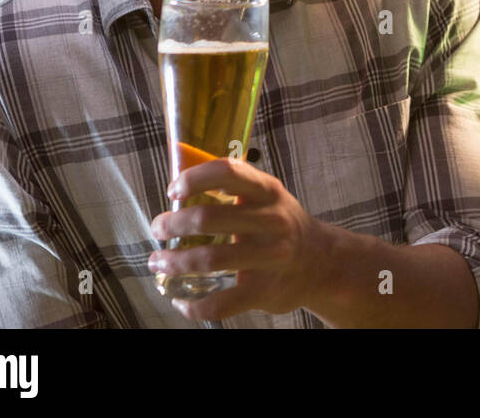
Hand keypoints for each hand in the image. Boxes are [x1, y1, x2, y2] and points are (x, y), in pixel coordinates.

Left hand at [148, 156, 330, 320]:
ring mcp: (270, 257)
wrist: (321, 263)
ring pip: (209, 259)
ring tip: (158, 262)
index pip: (228, 172)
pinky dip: (193, 306)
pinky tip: (181, 302)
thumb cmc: (280, 226)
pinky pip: (221, 303)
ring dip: (173, 262)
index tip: (174, 191)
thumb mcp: (267, 196)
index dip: (194, 178)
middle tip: (159, 229)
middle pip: (208, 218)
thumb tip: (179, 189)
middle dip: (172, 224)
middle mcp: (271, 221)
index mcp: (268, 191)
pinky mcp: (264, 291)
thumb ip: (234, 188)